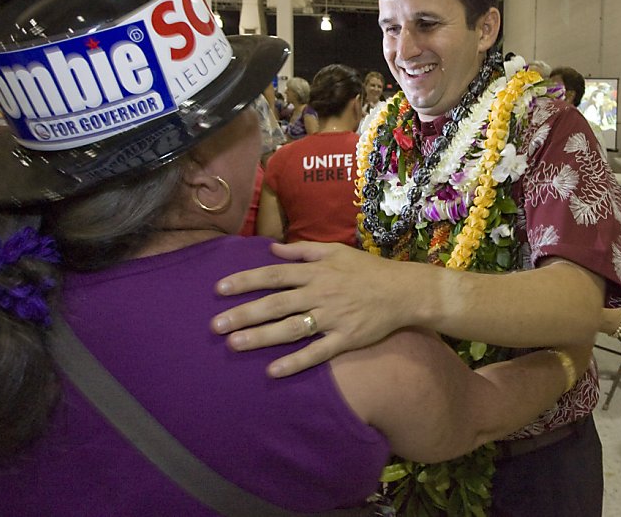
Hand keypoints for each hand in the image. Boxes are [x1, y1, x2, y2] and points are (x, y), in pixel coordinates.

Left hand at [211, 241, 418, 376]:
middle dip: (244, 313)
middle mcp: (319, 294)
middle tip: (215, 325)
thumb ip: (303, 250)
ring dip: (262, 337)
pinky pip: (318, 352)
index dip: (245, 281)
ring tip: (234, 344)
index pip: (273, 276)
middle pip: (276, 304)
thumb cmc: (368, 270)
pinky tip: (273, 371)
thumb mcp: (336, 251)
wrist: (404, 291)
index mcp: (315, 272)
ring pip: (291, 328)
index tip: (219, 290)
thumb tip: (273, 249)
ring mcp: (332, 318)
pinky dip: (296, 362)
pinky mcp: (346, 339)